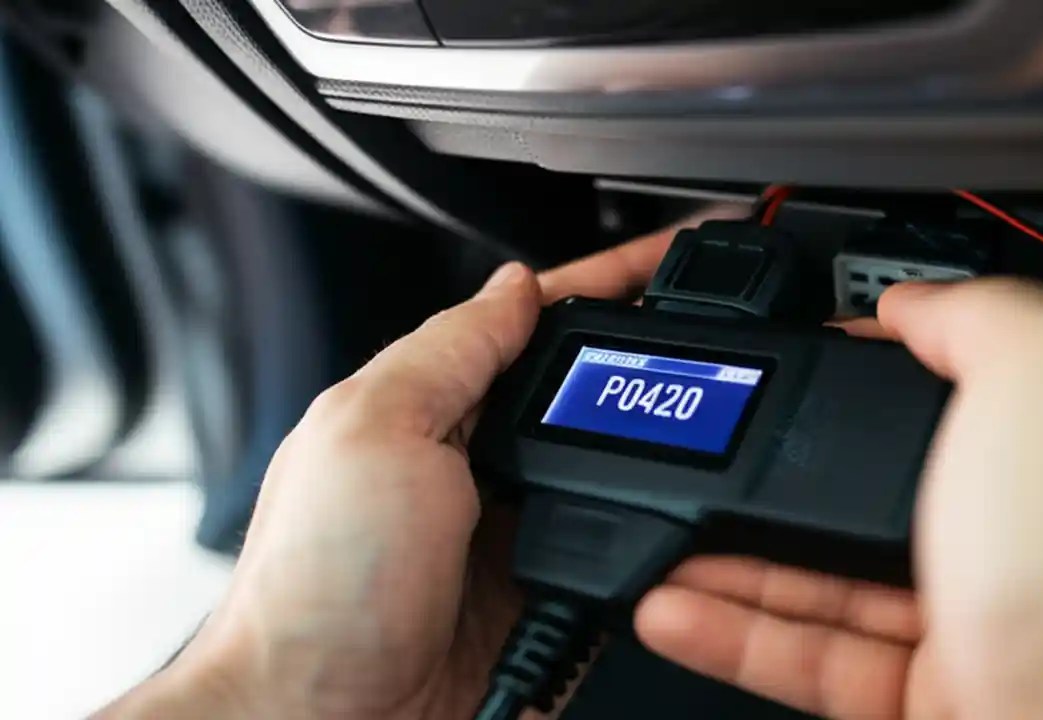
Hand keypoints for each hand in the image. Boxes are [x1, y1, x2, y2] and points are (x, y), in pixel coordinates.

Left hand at [96, 207, 740, 719]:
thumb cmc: (315, 588)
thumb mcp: (374, 432)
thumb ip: (451, 353)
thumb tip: (516, 284)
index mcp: (432, 406)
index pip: (538, 321)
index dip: (608, 280)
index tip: (675, 252)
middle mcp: (477, 464)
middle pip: (587, 386)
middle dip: (652, 352)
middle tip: (725, 323)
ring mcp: (516, 531)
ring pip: (616, 466)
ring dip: (667, 441)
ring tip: (723, 408)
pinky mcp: (548, 596)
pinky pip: (623, 549)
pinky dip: (660, 531)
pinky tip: (689, 512)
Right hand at [636, 279, 1042, 718]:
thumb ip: (982, 316)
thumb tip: (912, 303)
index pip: (974, 370)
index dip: (886, 351)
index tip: (803, 342)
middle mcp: (1040, 532)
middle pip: (884, 479)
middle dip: (779, 463)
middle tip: (702, 443)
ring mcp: (987, 621)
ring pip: (835, 574)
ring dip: (735, 555)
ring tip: (661, 532)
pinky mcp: (936, 702)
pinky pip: (815, 657)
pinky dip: (737, 634)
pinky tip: (678, 608)